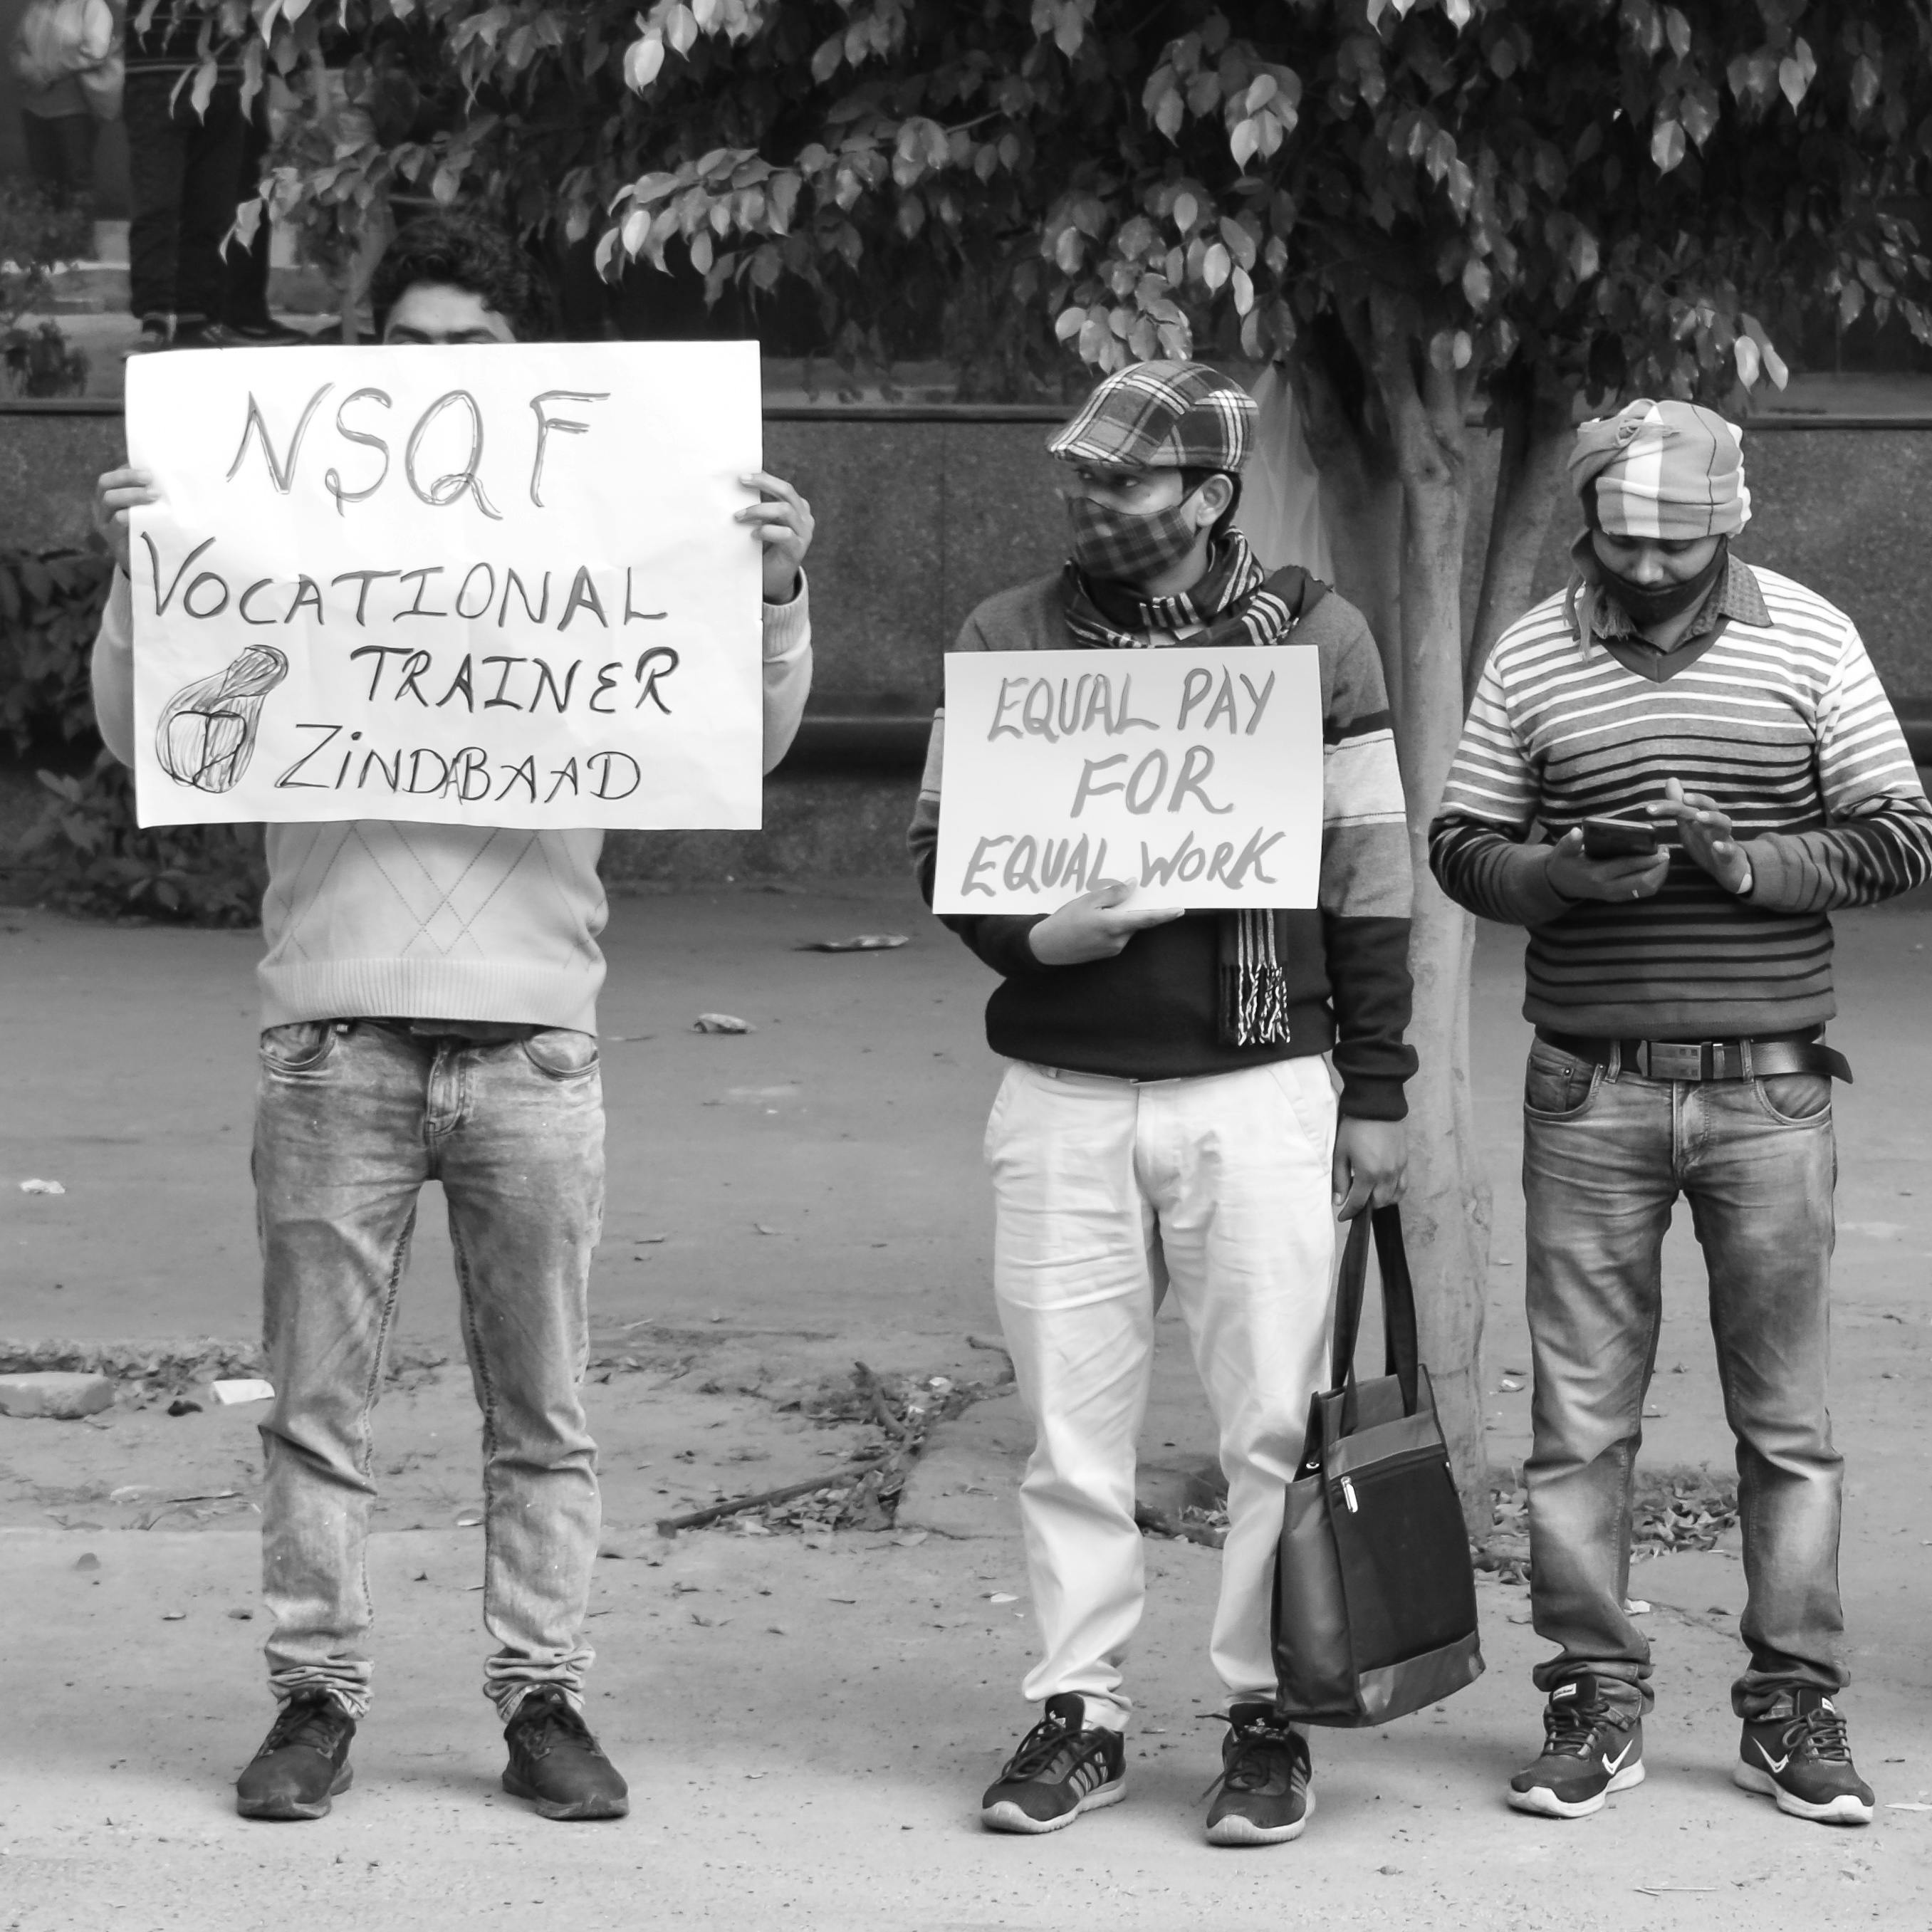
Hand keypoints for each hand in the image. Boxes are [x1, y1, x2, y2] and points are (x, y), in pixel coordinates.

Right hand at [93, 465, 155, 574]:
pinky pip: (123, 531)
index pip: (109, 479)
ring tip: (155, 497)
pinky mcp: (118, 546)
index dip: (125, 472)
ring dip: (133, 499)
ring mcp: (108, 529)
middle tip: (151, 482)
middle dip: (128, 481)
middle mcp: (102, 512)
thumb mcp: (145, 507)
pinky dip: (136, 522)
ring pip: (113, 509)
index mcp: (106, 498)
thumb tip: (166, 473)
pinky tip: (152, 518)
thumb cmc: (148, 527)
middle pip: (106, 490)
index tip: (147, 471)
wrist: (147, 562)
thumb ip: (147, 492)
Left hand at [738, 470, 813, 602]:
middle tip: (741, 482)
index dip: (765, 478)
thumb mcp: (763, 524)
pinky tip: (753, 535)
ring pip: (785, 510)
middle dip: (763, 483)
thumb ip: (759, 509)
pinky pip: (785, 534)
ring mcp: (804, 533)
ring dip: (758, 510)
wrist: (774, 580)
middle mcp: (804, 518)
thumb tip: (737, 488)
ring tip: (739, 517)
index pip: (783, 487)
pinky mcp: (798, 549)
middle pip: (787, 491)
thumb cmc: (764, 549)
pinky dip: (766, 531)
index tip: (742, 476)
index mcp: (798, 508)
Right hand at [1026, 879, 1183, 964]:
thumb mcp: (1088, 901)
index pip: (1147, 919)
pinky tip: (1094, 920)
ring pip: (1125, 928)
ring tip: (1096, 910)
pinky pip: (1116, 935)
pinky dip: (1112, 925)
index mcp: (1115, 926)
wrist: (1047, 947)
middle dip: (1131, 909)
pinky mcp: (1106, 953)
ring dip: (1119, 917)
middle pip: (1135, 921)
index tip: (1179, 910)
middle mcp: (1118, 941)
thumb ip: (1113, 893)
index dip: (1165, 915)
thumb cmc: (1065, 922)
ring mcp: (1112, 949)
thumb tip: (1133, 885)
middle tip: (1119, 897)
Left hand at [1333, 1116, 1404, 1219]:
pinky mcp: (1405, 1161)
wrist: (1376, 1106)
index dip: (1350, 1212)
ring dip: (1381, 1201)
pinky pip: (1403, 1185)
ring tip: (1369, 1195)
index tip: (1343, 1216)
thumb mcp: (1341, 1153)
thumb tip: (1339, 1201)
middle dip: (1365, 1206)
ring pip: (1394, 1197)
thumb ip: (1340, 1179)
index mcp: (1369, 1174)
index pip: (1359, 1202)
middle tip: (1354, 1201)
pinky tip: (1384, 1188)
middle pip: (1378, 1203)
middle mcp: (1387, 1175)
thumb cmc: (1354, 1127)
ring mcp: (1399, 1169)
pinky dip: (1395, 1192)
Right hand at [1544, 826, 1669, 903]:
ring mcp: (1615, 895)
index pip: (1627, 867)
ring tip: (1664, 859)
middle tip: (1666, 852)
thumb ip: (1569, 843)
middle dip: (1659, 869)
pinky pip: (1642, 892)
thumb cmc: (1563, 865)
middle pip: (1643, 882)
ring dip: (1659, 876)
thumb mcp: (1562, 852)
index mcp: (1597, 875)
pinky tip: (1657, 868)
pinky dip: (1654, 881)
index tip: (1662, 849)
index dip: (1647, 859)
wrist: (1559, 885)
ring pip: (1646, 889)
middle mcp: (1608, 888)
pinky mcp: (1619, 897)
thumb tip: (1576, 832)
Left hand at [1646, 777, 1750, 893]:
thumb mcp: (1688, 824)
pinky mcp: (1730, 855)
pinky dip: (1724, 847)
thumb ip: (1678, 806)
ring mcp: (1723, 838)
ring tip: (1699, 817)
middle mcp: (1713, 824)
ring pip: (1724, 824)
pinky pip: (1730, 849)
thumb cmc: (1706, 842)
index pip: (1687, 805)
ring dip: (1712, 818)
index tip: (1650, 808)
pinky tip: (1716, 846)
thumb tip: (1671, 780)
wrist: (1728, 867)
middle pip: (1711, 807)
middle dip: (1699, 800)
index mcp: (1700, 818)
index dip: (1670, 804)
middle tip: (1685, 798)